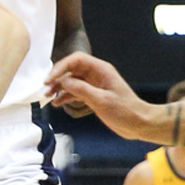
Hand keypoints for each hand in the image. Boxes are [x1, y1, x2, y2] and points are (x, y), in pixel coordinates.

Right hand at [46, 54, 160, 140]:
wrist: (138, 123)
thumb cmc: (125, 111)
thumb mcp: (101, 100)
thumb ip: (81, 89)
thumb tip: (62, 82)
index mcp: (101, 70)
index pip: (76, 60)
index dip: (61, 67)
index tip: (50, 79)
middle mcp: (96, 74)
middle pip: (71, 69)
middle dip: (57, 78)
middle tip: (45, 89)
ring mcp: (94, 84)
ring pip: (71, 81)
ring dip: (59, 88)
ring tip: (47, 97)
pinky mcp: (93, 95)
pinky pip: (75, 92)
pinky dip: (65, 96)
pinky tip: (57, 103)